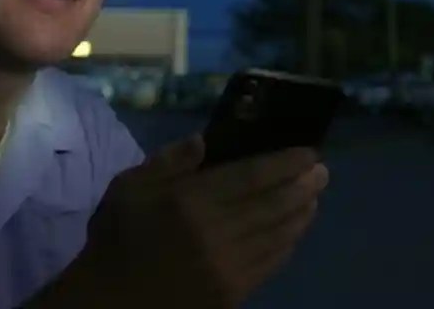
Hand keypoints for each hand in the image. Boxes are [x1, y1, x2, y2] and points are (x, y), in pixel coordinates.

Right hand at [32, 135, 328, 308]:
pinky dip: (288, 244)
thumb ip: (167, 162)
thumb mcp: (128, 188)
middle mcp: (215, 233)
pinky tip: (295, 232)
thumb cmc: (118, 238)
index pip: (251, 177)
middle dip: (303, 185)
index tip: (309, 152)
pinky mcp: (232, 294)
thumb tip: (204, 140)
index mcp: (189, 202)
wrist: (111, 301)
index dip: (285, 163)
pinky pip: (270, 264)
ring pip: (278, 235)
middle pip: (273, 205)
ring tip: (314, 196)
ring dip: (301, 214)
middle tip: (322, 171)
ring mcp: (227, 268)